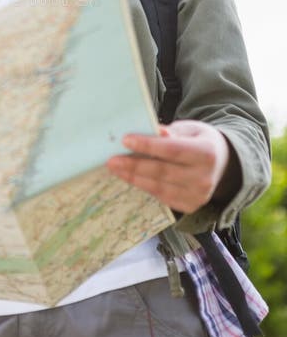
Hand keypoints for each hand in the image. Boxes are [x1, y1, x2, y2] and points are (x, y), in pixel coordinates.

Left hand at [106, 120, 239, 213]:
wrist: (223, 166)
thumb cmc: (201, 142)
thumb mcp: (191, 130)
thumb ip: (172, 132)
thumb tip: (155, 131)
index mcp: (206, 153)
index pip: (172, 149)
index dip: (148, 145)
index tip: (125, 140)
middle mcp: (204, 178)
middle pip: (162, 171)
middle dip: (134, 165)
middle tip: (112, 160)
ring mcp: (198, 196)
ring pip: (159, 187)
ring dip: (133, 177)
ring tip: (115, 168)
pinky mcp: (190, 206)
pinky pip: (161, 196)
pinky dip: (144, 186)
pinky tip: (129, 178)